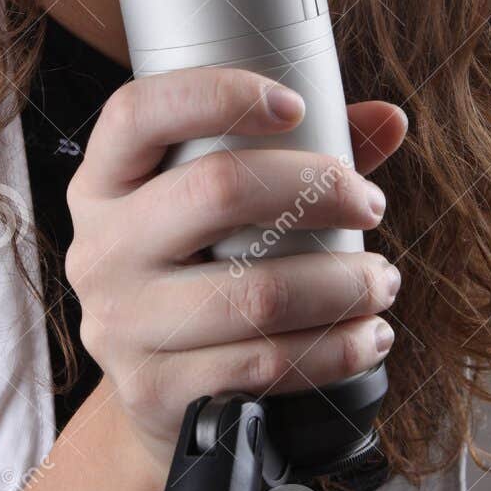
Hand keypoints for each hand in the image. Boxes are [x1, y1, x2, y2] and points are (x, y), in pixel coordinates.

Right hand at [64, 68, 406, 471]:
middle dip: (319, 191)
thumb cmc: (203, 272)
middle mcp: (100, 247)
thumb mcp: (221, 210)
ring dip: (343, 285)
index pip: (138, 112)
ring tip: (383, 281)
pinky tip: (368, 337)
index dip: (217, 94)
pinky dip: (334, 350)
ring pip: (256, 293)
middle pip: (216, 191)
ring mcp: (120, 323)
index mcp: (104, 183)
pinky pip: (264, 364)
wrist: (157, 396)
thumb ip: (299, 153)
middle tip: (372, 205)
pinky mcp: (154, 389)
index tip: (295, 104)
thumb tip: (389, 120)